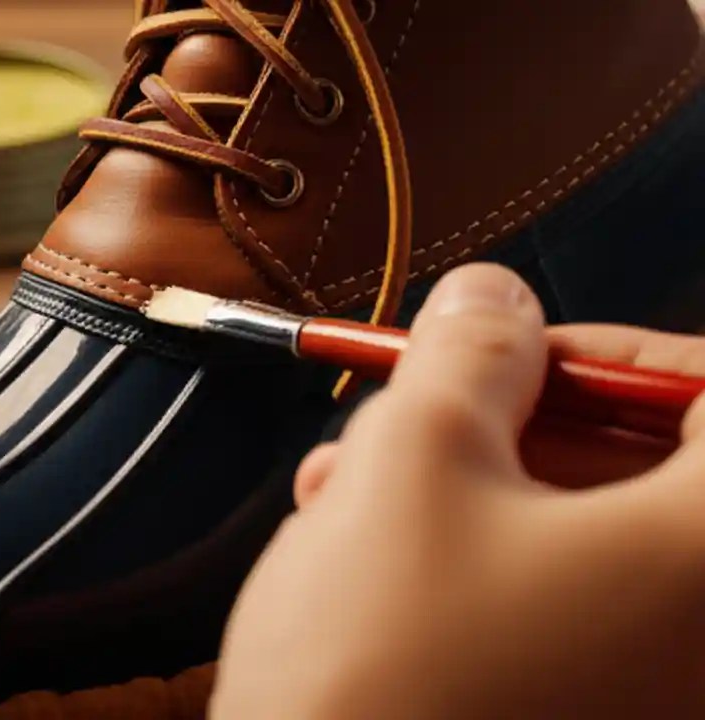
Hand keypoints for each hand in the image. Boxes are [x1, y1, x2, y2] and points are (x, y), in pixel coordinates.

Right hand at [211, 263, 704, 718]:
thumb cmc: (379, 671)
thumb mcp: (412, 465)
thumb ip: (470, 354)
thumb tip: (496, 299)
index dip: (608, 354)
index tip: (513, 352)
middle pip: (646, 480)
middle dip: (511, 431)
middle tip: (409, 415)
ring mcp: (660, 693)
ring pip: (587, 556)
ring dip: (472, 503)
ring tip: (345, 494)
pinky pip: (564, 627)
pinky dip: (480, 582)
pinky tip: (372, 566)